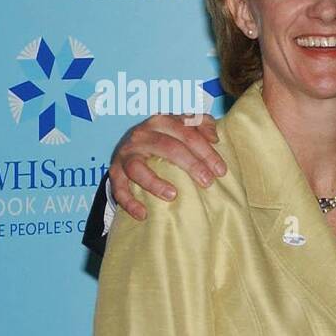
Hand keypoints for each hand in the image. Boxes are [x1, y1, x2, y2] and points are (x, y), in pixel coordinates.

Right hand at [110, 113, 224, 220]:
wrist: (132, 147)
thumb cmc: (166, 138)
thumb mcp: (183, 125)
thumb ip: (202, 123)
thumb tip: (214, 137)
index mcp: (162, 121)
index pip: (188, 134)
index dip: (206, 152)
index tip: (221, 171)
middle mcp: (142, 134)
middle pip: (168, 148)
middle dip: (190, 165)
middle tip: (207, 182)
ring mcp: (126, 153)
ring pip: (137, 167)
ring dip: (154, 183)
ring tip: (173, 195)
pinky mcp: (115, 171)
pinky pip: (119, 187)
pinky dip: (129, 202)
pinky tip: (143, 214)